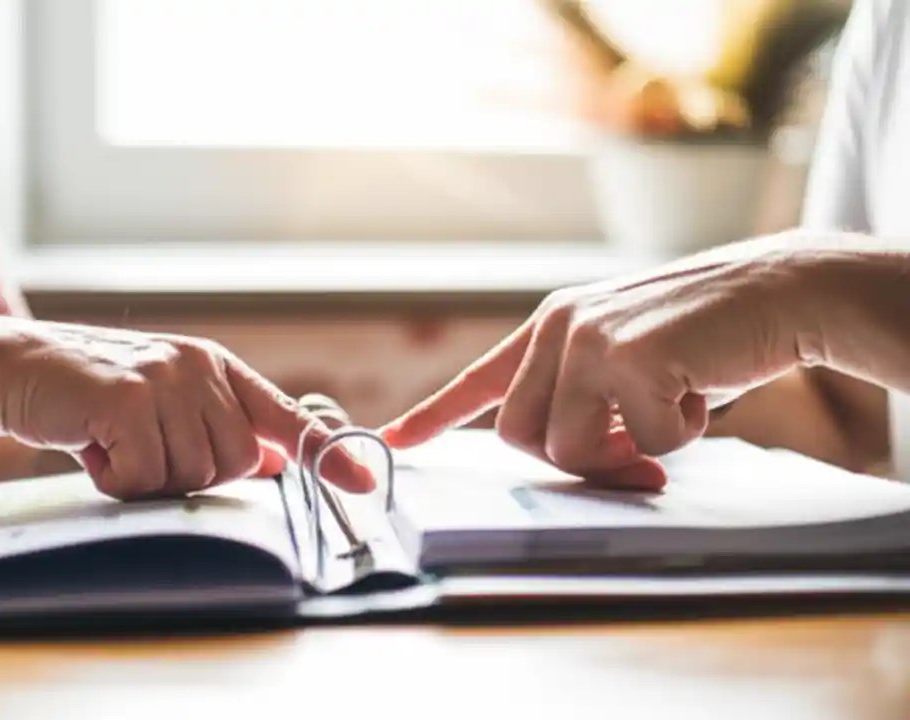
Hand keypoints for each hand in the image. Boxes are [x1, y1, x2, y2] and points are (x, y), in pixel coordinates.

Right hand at [1, 325, 375, 498]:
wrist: (24, 368)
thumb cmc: (97, 397)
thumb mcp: (166, 404)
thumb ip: (218, 429)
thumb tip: (274, 466)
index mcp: (215, 367)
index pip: (283, 414)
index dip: (326, 452)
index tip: (364, 483)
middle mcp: (198, 368)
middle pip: (237, 462)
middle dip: (192, 475)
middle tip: (144, 452)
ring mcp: (164, 379)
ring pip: (192, 475)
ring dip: (149, 479)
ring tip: (116, 445)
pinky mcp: (128, 399)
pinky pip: (146, 476)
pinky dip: (116, 479)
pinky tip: (94, 447)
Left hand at [381, 235, 827, 488]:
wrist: (780, 290)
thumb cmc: (708, 333)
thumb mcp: (632, 356)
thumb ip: (590, 400)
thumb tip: (578, 460)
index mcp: (555, 324)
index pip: (482, 378)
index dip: (436, 414)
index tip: (395, 439)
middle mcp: (560, 326)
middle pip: (524, 437)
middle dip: (578, 459)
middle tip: (634, 450)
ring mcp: (590, 339)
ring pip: (571, 450)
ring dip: (631, 451)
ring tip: (675, 403)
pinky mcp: (630, 358)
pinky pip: (644, 444)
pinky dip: (683, 434)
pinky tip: (702, 387)